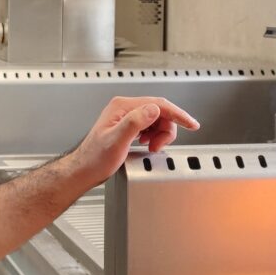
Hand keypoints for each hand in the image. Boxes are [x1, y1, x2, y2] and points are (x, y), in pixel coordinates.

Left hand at [65, 96, 199, 186]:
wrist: (84, 170)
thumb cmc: (95, 159)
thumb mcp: (117, 141)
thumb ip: (135, 123)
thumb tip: (153, 109)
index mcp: (122, 107)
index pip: (158, 104)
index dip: (178, 114)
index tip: (191, 123)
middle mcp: (124, 108)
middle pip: (159, 112)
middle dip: (166, 129)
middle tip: (160, 145)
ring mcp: (126, 116)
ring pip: (156, 119)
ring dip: (160, 134)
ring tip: (152, 147)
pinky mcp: (127, 126)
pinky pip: (149, 126)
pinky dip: (154, 136)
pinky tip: (147, 144)